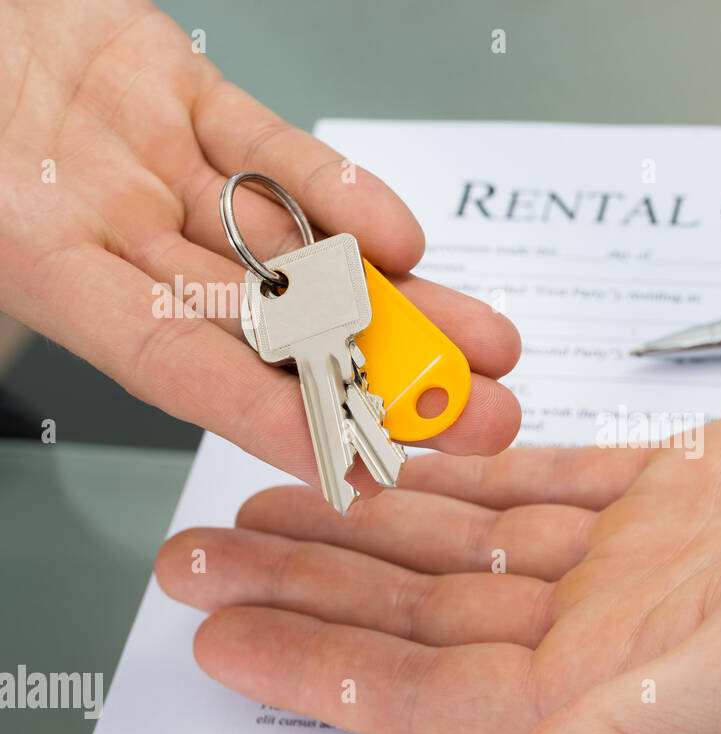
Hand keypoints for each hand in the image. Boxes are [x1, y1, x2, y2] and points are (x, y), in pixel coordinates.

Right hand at [0, 0, 520, 481]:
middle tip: (478, 417)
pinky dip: (339, 192)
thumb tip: (149, 345)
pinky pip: (270, 148)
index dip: (272, 417)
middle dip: (381, 374)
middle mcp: (113, 229)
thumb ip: (34, 255)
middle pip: (267, 321)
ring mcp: (153, 164)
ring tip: (485, 346)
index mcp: (46, 267)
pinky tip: (406, 241)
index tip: (362, 461)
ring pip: (293, 247)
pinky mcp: (182, 93)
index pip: (176, 363)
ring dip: (395, 299)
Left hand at [155, 364, 720, 733]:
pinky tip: (413, 451)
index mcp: (625, 696)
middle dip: (316, 586)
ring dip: (378, 521)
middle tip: (205, 553)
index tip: (223, 635)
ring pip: (474, 544)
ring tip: (281, 490)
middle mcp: (619, 635)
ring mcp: (643, 561)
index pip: (432, 695)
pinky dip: (475, 469)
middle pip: (430, 616)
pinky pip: (546, 483)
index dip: (320, 666)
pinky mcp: (676, 491)